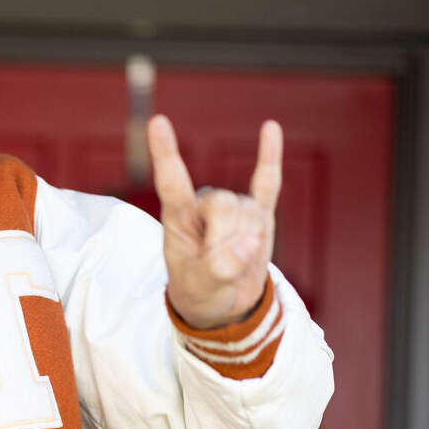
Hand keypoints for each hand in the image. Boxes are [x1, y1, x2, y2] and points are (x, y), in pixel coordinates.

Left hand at [147, 114, 281, 329]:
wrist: (223, 306)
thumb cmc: (199, 293)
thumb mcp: (199, 289)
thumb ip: (218, 270)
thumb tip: (248, 243)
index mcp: (178, 219)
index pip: (171, 181)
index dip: (165, 153)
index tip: (157, 122)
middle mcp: (204, 206)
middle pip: (222, 204)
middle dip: (226, 239)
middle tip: (221, 267)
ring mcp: (232, 208)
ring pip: (248, 211)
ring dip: (247, 242)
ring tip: (236, 262)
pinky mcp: (259, 213)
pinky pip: (267, 183)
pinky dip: (270, 157)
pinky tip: (271, 127)